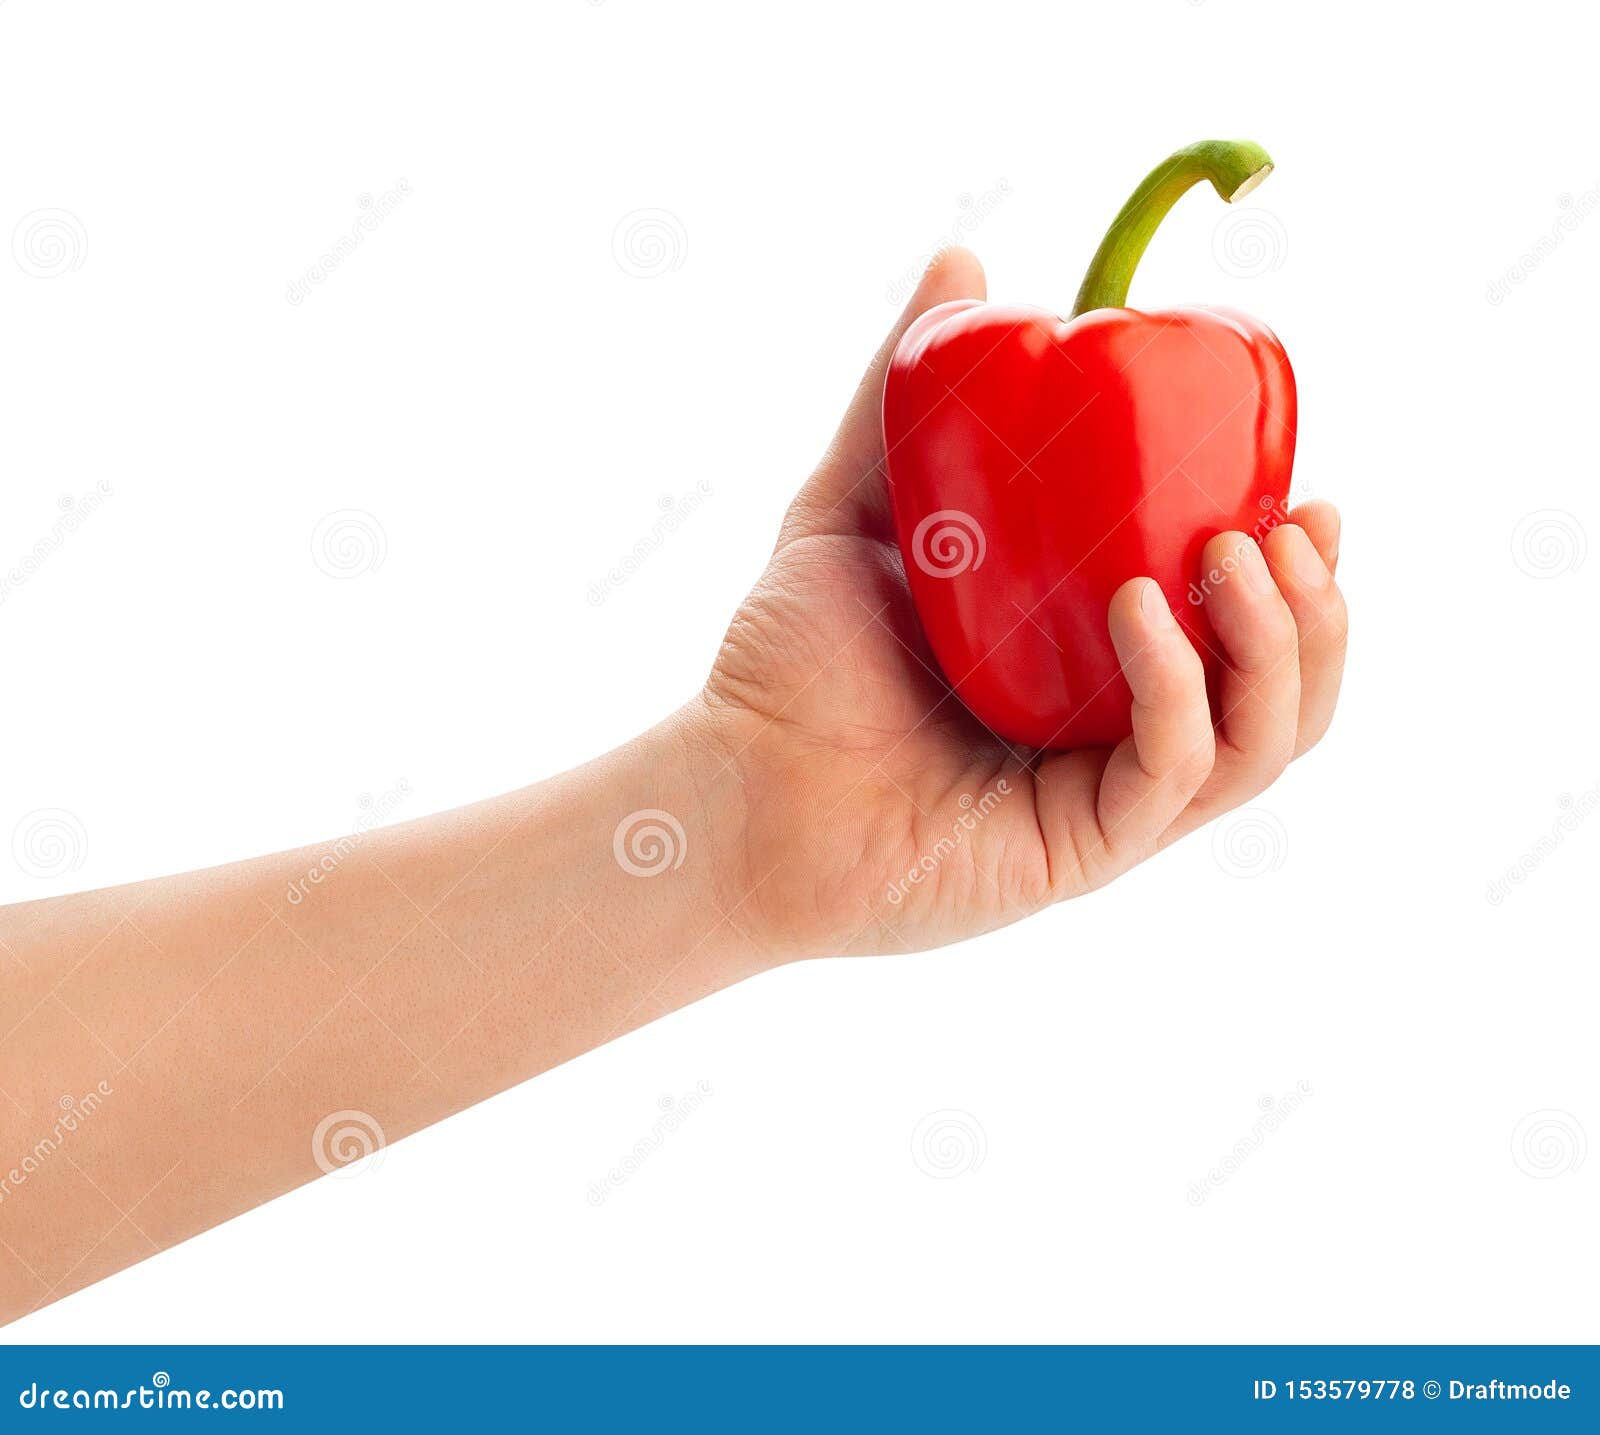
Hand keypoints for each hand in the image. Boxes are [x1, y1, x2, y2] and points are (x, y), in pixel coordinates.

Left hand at [691, 249, 1346, 958]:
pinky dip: (1180, 690)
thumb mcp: (853, 509)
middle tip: (1288, 526)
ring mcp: (1103, 800)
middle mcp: (1113, 737)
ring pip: (1258, 743)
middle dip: (1314, 609)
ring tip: (1243, 554)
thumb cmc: (786, 661)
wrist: (729, 786)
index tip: (1307, 488)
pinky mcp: (1081, 850)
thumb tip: (965, 255)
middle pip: (1278, 690)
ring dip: (1281, 648)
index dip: (1298, 569)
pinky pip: (1172, 775)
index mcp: (1090, 669)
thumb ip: (905, 396)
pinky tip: (1144, 608)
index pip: (1233, 627)